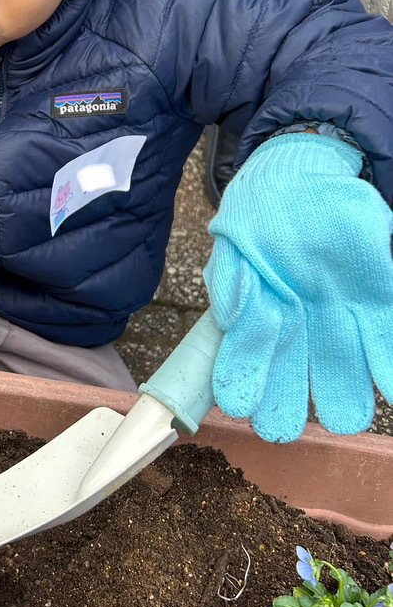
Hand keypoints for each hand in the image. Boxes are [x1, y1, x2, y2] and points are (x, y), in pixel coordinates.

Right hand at [203, 133, 392, 442]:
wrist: (299, 177)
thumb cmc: (263, 214)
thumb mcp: (237, 244)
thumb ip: (230, 282)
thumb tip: (229, 320)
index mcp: (265, 316)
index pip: (253, 359)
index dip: (247, 385)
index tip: (241, 409)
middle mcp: (304, 327)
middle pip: (300, 376)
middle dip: (294, 405)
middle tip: (284, 428)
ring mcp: (343, 317)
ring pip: (346, 367)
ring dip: (347, 397)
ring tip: (344, 419)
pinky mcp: (377, 300)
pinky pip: (385, 340)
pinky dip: (387, 366)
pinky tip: (389, 388)